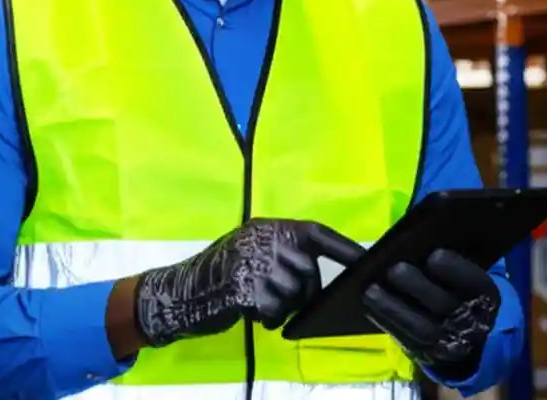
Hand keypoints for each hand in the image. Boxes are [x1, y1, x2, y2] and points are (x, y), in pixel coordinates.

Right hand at [133, 219, 363, 347]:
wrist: (178, 292)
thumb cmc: (218, 276)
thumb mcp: (249, 253)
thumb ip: (281, 255)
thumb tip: (317, 272)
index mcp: (265, 228)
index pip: (315, 232)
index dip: (344, 248)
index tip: (368, 261)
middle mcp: (260, 240)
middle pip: (309, 271)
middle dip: (304, 293)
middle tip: (280, 300)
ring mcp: (251, 263)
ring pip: (294, 294)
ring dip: (283, 308)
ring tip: (260, 305)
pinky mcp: (244, 288)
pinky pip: (275, 310)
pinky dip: (269, 318)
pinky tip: (252, 313)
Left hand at [363, 249, 500, 380]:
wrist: (461, 335)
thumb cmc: (452, 288)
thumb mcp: (459, 273)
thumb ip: (438, 251)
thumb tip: (412, 222)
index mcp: (484, 294)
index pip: (476, 283)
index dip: (456, 270)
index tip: (434, 255)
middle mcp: (469, 319)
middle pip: (445, 305)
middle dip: (418, 286)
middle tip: (396, 269)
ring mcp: (447, 340)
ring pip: (422, 329)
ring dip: (393, 308)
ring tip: (372, 290)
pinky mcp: (425, 351)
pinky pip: (403, 338)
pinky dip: (384, 318)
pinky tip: (368, 300)